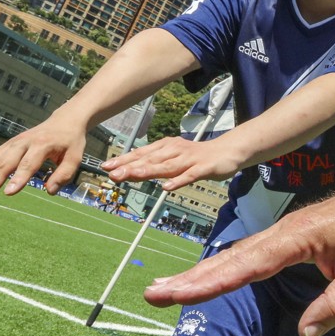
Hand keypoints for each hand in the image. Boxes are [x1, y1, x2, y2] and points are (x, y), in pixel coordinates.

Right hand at [0, 117, 86, 202]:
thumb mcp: (75, 158)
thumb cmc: (71, 142)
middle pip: (5, 162)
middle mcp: (25, 141)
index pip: (28, 163)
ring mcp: (15, 141)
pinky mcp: (10, 143)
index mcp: (43, 144)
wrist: (64, 121)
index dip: (18, 178)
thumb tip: (50, 191)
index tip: (8, 193)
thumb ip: (64, 175)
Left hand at [103, 136, 242, 190]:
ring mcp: (189, 159)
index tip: (105, 166)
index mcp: (167, 147)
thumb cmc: (198, 156)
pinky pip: (189, 176)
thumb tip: (132, 173)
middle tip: (112, 174)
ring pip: (166, 167)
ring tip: (131, 177)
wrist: (228, 151)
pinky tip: (166, 188)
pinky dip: (178, 181)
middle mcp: (175, 151)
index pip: (142, 154)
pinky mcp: (203, 168)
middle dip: (130, 167)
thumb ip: (155, 166)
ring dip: (148, 172)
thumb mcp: (174, 159)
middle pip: (150, 160)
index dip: (124, 160)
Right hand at [144, 181, 334, 335]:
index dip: (213, 280)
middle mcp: (282, 232)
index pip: (249, 263)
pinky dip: (224, 269)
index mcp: (298, 236)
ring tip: (165, 289)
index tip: (179, 292)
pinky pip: (250, 256)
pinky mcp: (286, 239)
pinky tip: (204, 281)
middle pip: (231, 259)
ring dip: (201, 274)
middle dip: (192, 278)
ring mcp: (282, 234)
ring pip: (236, 257)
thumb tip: (306, 332)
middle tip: (153, 293)